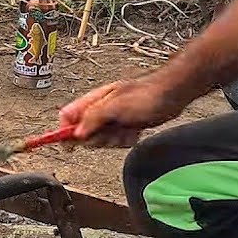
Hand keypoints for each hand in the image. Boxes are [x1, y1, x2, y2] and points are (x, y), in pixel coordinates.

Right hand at [58, 73, 190, 146]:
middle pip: (83, 134)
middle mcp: (100, 110)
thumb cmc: (147, 94)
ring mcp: (112, 119)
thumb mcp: (115, 106)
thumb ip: (93, 118)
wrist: (172, 94)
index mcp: (92, 101)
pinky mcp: (125, 126)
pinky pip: (117, 141)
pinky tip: (135, 131)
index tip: (68, 144)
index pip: (67, 117)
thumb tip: (76, 133)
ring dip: (114, 140)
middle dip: (97, 138)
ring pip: (101, 140)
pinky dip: (126, 140)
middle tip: (110, 132)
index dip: (65, 131)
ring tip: (126, 129)